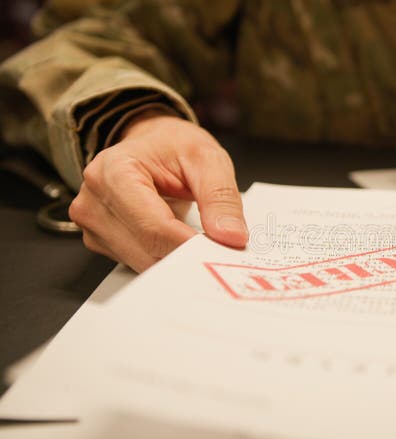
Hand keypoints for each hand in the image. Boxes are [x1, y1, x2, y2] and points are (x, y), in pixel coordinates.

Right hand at [69, 112, 247, 271]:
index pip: (154, 227)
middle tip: (220, 248)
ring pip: (144, 263)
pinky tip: (178, 241)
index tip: (222, 250)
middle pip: (147, 250)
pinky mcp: (100, 241)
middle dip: (188, 254)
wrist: (152, 144)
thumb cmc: (172, 147)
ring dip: (178, 259)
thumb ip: (221, 198)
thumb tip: (230, 236)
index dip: (191, 245)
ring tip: (199, 237)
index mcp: (113, 171)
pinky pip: (139, 264)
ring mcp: (92, 224)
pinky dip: (166, 258)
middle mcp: (94, 200)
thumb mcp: (208, 159)